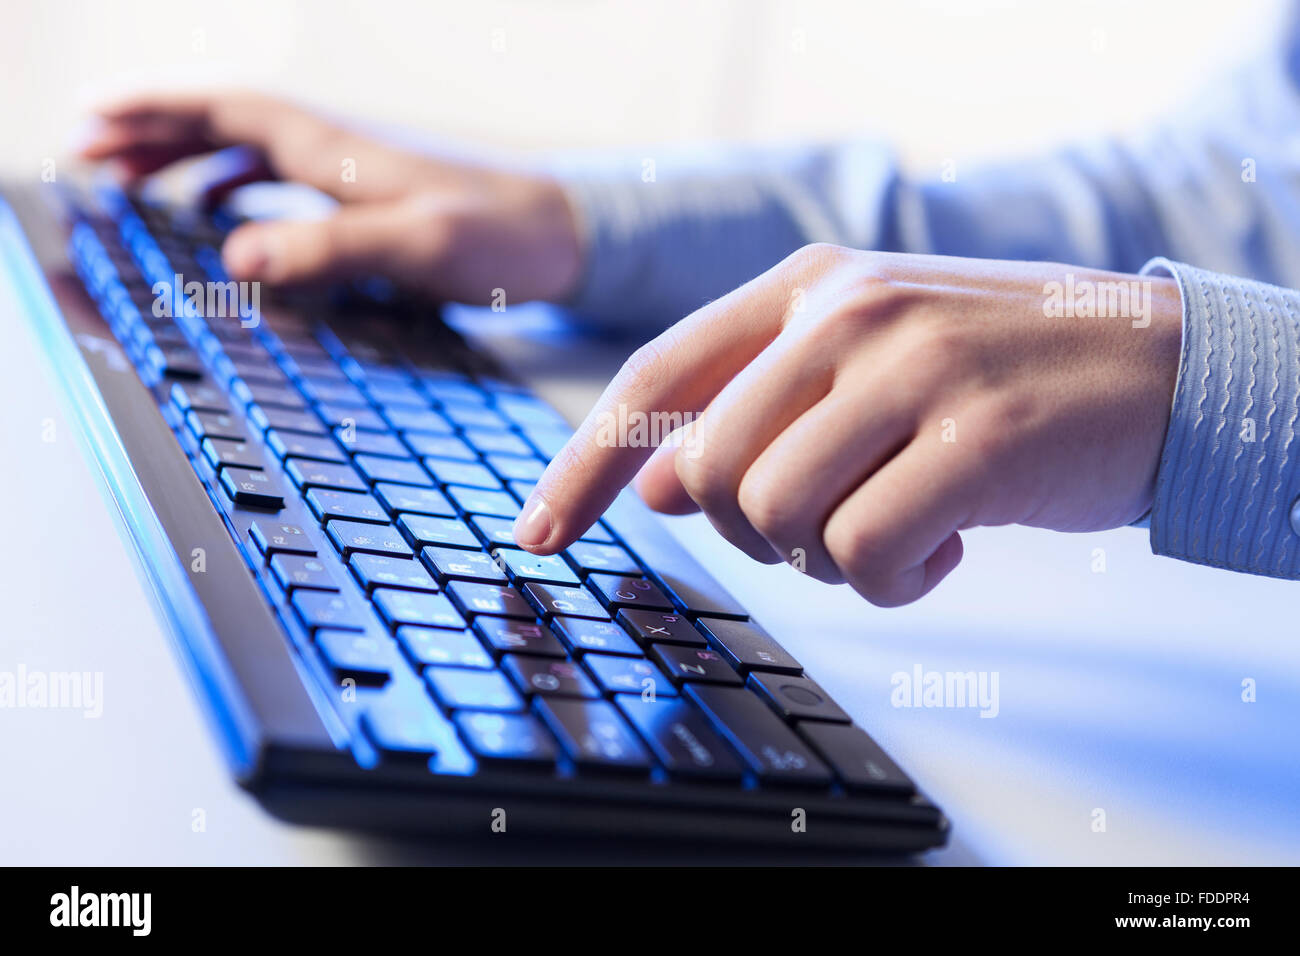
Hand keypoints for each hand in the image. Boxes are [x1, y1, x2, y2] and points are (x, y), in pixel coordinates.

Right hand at [78, 91, 582, 302]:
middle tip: (87, 152)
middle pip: (224, 123)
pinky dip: (239, 186)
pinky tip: (228, 213)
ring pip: (249, 148)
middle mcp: (337, 148)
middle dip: (152, 131)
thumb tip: (234, 255)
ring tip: (132, 177)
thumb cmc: (498, 238)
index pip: (227, 111)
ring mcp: (354, 171)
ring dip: (187, 156)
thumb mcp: (411, 246)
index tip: (92, 118)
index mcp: (335, 148)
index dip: (156, 111)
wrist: (564, 235)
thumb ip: (327, 248)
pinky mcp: (373, 198)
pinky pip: (284, 178)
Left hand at [513, 245, 1182, 605]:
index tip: (536, 533)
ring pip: (777, 518)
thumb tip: (653, 488)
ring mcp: (912, 368)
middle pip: (709, 472)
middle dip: (755, 532)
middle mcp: (849, 311)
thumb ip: (757, 409)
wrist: (1160, 367)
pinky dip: (893, 582)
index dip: (583, 463)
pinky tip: (945, 551)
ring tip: (901, 526)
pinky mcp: (974, 437)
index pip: (657, 376)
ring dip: (828, 557)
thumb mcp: (869, 363)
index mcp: (812, 284)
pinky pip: (864, 555)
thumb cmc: (1000, 372)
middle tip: (835, 521)